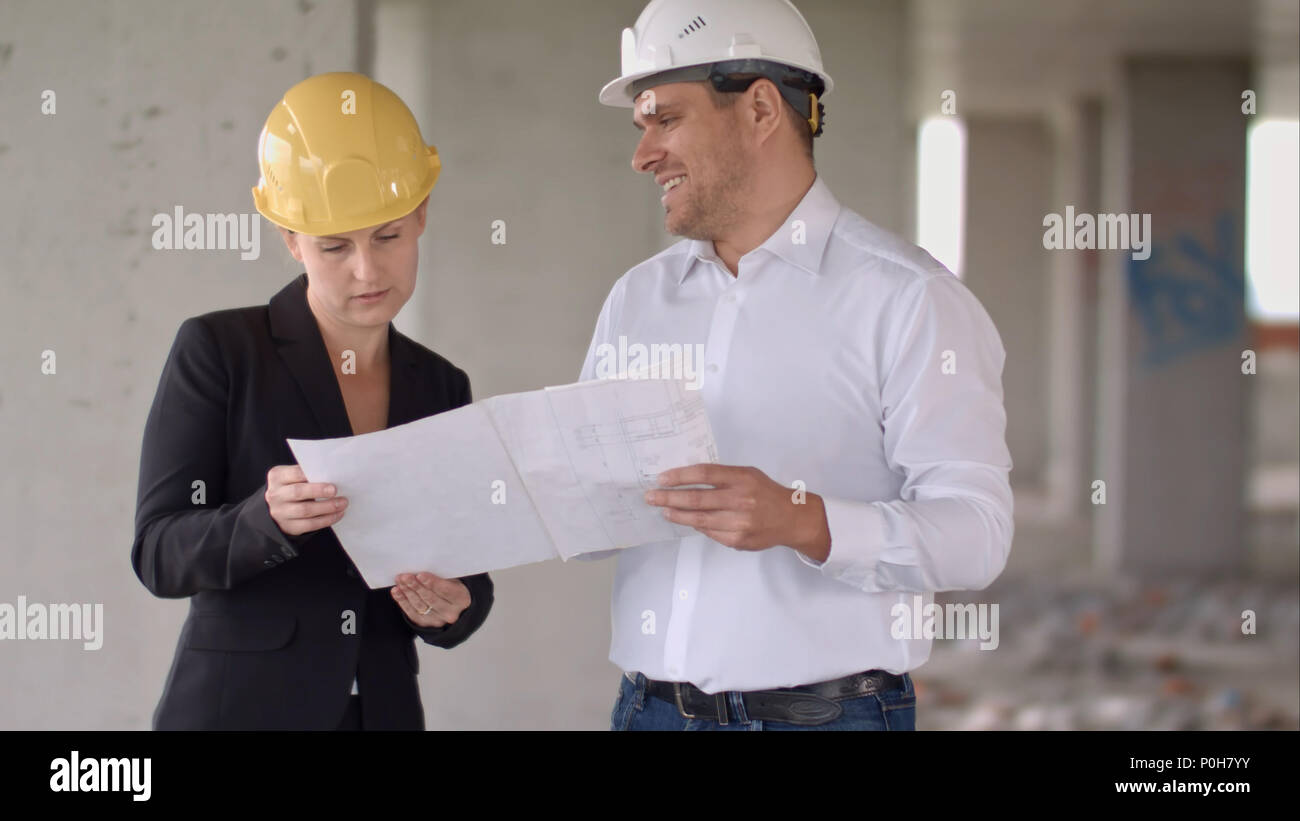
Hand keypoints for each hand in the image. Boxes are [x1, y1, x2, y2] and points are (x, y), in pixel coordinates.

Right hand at [265, 464, 346, 536]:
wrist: (278, 508)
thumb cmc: (292, 487)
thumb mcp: (292, 477)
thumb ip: (307, 475)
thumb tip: (333, 474)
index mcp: (277, 477)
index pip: (294, 473)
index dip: (311, 474)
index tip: (328, 475)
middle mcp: (276, 495)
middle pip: (298, 492)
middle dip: (318, 491)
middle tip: (335, 490)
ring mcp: (280, 512)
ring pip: (305, 510)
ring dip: (327, 507)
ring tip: (343, 503)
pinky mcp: (289, 526)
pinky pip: (310, 524)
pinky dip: (327, 519)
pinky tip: (338, 514)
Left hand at [391, 572, 470, 628]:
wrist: (457, 608)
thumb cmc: (454, 589)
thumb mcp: (455, 581)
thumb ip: (443, 576)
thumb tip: (423, 568)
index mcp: (461, 599)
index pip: (445, 590)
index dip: (432, 582)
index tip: (420, 575)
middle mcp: (451, 613)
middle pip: (431, 598)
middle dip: (416, 586)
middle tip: (405, 576)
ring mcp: (439, 621)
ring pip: (420, 605)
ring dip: (407, 592)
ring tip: (399, 581)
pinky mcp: (427, 625)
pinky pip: (412, 613)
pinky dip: (403, 601)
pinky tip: (396, 592)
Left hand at [644, 464, 830, 560]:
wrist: (792, 519)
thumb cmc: (766, 493)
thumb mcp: (747, 475)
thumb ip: (721, 477)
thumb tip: (686, 481)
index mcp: (742, 478)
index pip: (704, 474)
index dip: (679, 476)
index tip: (661, 478)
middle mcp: (740, 499)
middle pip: (696, 498)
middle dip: (668, 497)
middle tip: (651, 496)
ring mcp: (739, 522)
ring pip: (699, 519)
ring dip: (677, 514)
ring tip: (664, 510)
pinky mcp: (737, 540)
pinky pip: (709, 532)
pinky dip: (696, 526)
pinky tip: (686, 521)